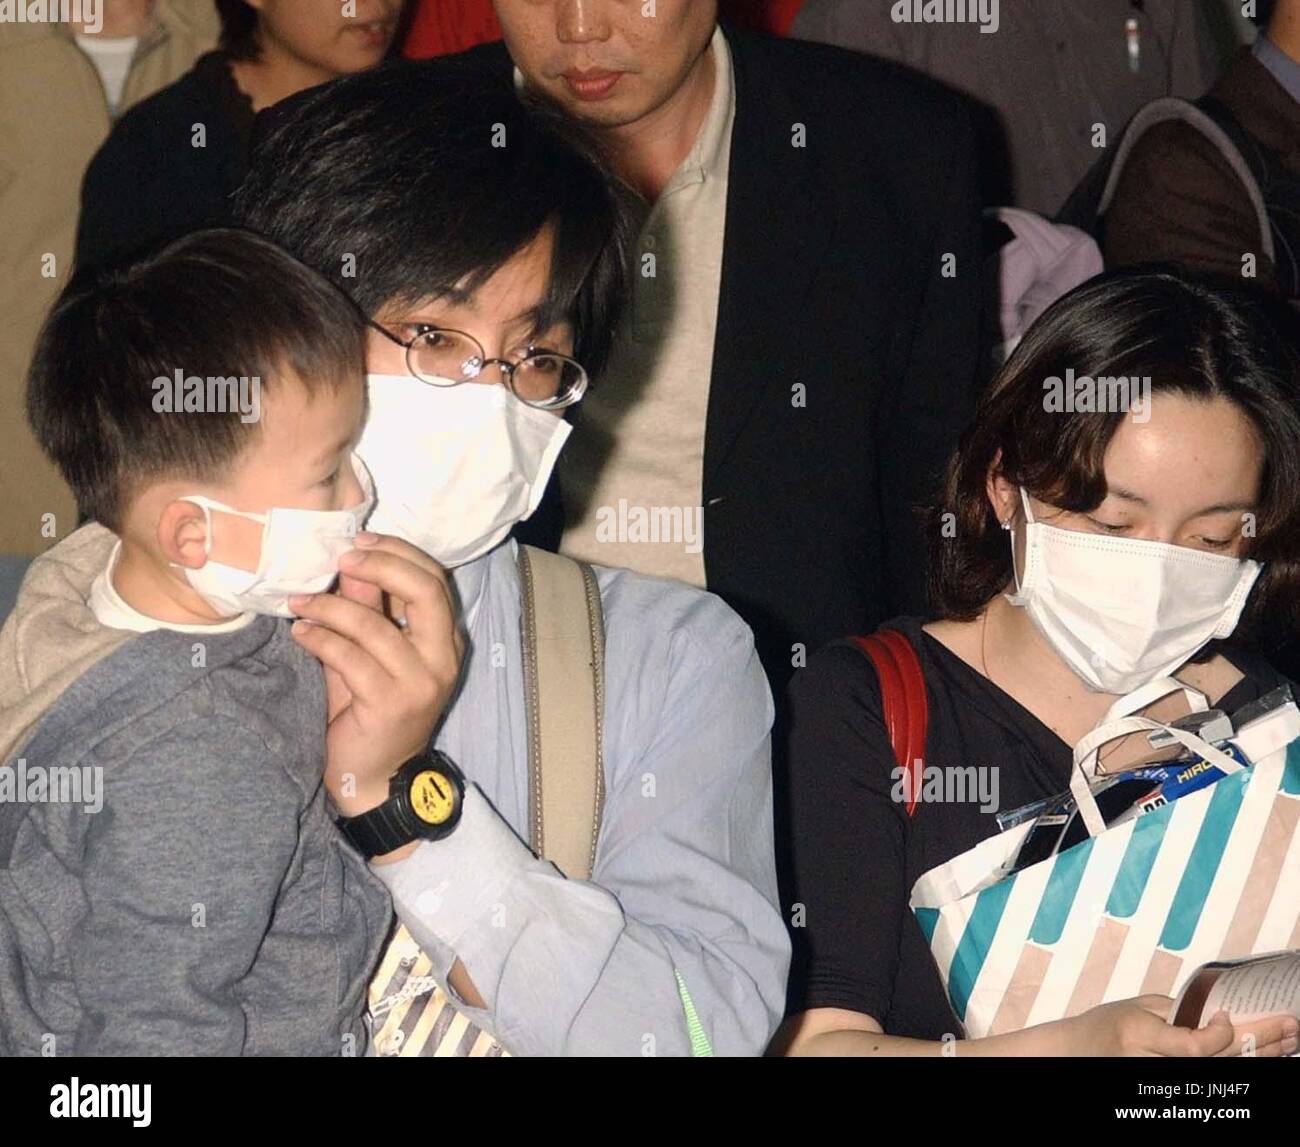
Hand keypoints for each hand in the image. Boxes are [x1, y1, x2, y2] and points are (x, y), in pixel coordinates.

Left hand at [289, 532, 464, 816]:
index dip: (398, 552)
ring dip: (329, 606)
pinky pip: (349, 657)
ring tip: (299, 603)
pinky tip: (300, 634)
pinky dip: (319, 639)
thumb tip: (354, 560)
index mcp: (444, 640)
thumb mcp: (371, 652)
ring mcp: (420, 682)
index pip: (435, 578)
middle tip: (341, 559)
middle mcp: (441, 658)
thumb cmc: (368, 711)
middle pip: (424, 590)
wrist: (373, 778)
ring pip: (373, 625)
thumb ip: (370, 609)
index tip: (358, 542)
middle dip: (380, 565)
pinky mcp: (390, 703)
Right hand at [1056, 996, 1298, 1056]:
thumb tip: (1219, 1013)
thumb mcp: (1136, 1008)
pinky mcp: (1172, 1089)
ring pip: (1223, 1073)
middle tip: (1290, 1026)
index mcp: (1141, 1037)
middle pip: (1218, 1062)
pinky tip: (1263, 1055)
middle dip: (1259, 1043)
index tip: (1228, 1016)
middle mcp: (1154, 1064)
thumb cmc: (1106, 1025)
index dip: (1218, 1035)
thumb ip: (1176, 1012)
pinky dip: (1241, 1065)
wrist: (1080, 1053)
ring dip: (1261, 1056)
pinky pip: (1213, 1078)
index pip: (1192, 1047)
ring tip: (1289, 1040)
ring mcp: (1162, 1080)